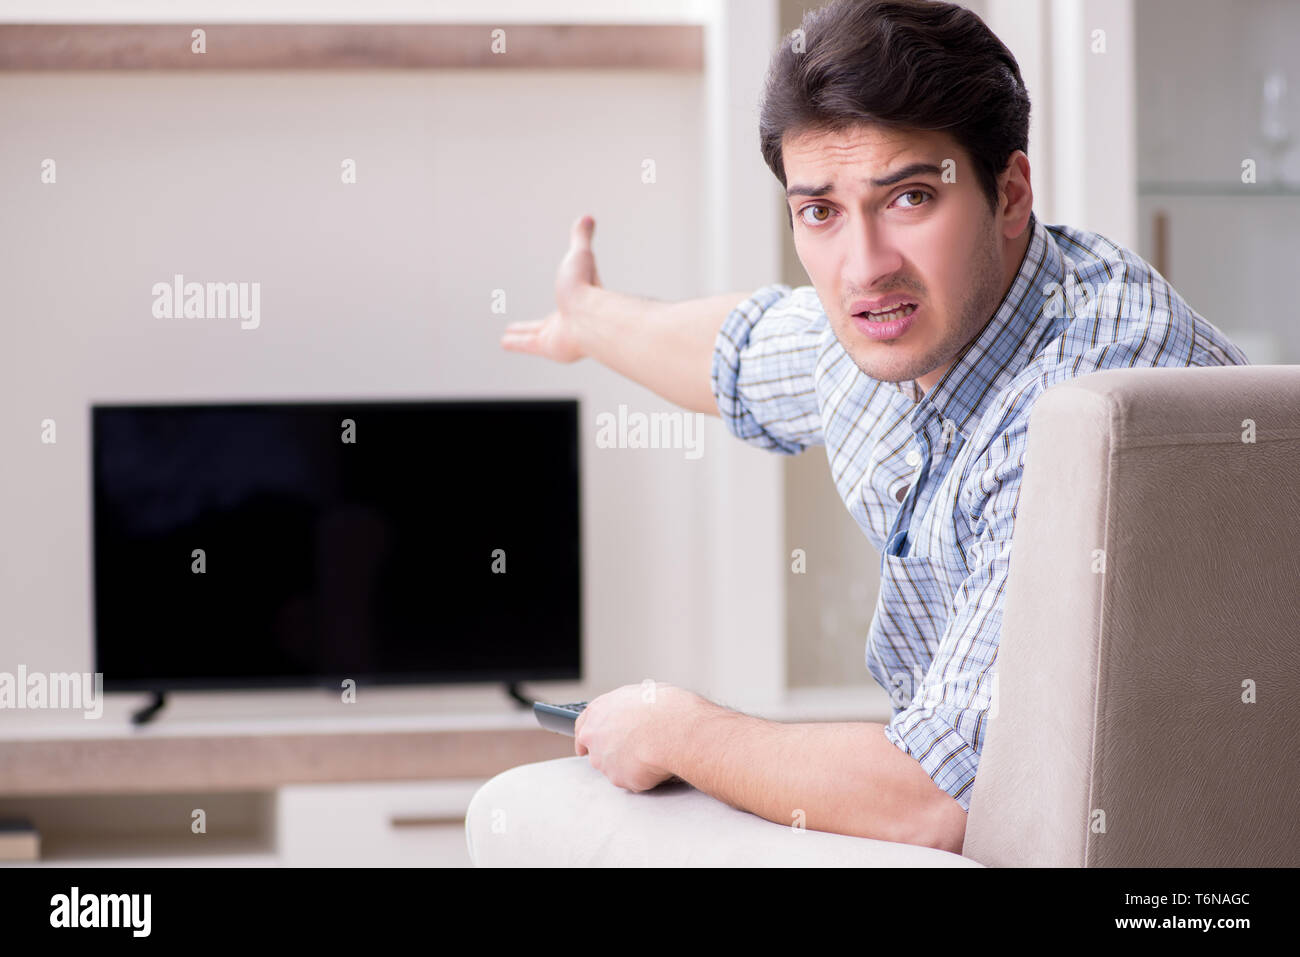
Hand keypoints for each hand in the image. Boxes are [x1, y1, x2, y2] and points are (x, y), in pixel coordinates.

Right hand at [500, 214, 600, 362]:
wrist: (588, 315)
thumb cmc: (586, 286)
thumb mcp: (580, 254)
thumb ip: (581, 238)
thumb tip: (588, 217)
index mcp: (577, 300)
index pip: (566, 297)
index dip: (562, 291)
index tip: (561, 291)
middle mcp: (568, 321)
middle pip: (546, 324)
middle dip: (534, 325)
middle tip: (526, 327)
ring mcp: (557, 337)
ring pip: (533, 336)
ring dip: (520, 336)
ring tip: (506, 339)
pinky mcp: (546, 347)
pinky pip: (526, 344)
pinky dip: (515, 343)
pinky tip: (504, 343)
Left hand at [574, 682, 696, 791]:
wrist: (673, 729)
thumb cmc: (664, 708)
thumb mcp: (644, 693)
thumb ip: (630, 707)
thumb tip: (640, 710)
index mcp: (598, 711)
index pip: (582, 727)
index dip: (585, 739)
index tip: (584, 747)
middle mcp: (595, 736)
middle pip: (597, 751)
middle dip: (613, 754)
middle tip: (635, 751)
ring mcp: (604, 760)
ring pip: (615, 768)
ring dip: (630, 765)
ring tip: (653, 754)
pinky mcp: (619, 779)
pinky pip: (632, 781)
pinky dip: (644, 777)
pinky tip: (656, 765)